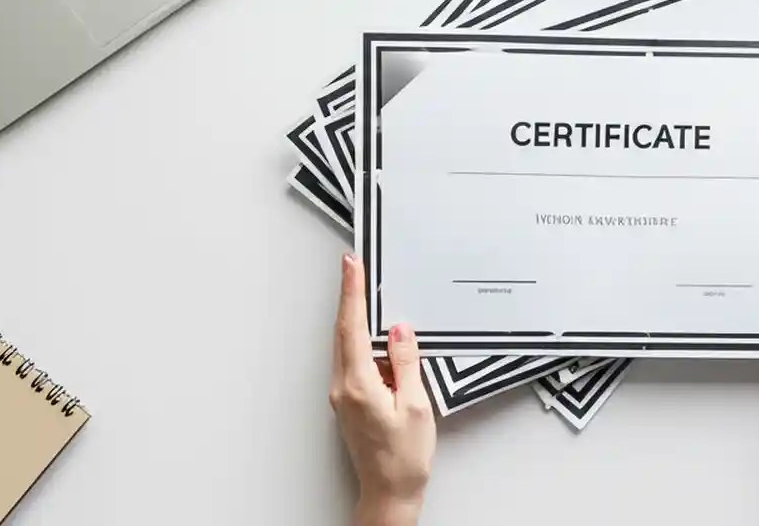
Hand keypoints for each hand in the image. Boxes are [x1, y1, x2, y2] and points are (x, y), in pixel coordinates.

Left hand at [331, 254, 435, 525]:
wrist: (389, 492)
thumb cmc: (403, 458)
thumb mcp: (416, 405)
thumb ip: (406, 363)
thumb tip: (399, 331)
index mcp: (358, 384)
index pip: (352, 326)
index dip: (351, 292)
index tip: (351, 266)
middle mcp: (343, 387)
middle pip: (343, 331)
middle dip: (350, 297)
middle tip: (356, 268)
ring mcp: (343, 395)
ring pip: (347, 346)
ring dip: (359, 322)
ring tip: (375, 302)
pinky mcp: (349, 401)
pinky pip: (354, 362)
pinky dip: (365, 345)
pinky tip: (383, 344)